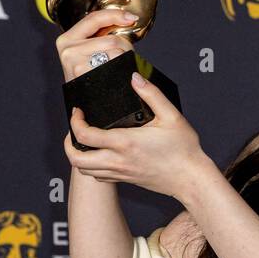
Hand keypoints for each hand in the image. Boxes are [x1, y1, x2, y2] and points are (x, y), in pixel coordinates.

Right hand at [55, 8, 137, 82]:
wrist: (86, 107)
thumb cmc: (89, 78)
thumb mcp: (85, 52)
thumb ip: (97, 34)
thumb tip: (125, 18)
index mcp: (66, 40)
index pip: (94, 19)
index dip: (115, 15)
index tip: (132, 18)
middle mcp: (68, 51)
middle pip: (111, 39)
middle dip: (125, 47)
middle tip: (124, 58)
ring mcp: (76, 64)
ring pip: (116, 52)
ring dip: (125, 59)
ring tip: (119, 68)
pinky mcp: (86, 76)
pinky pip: (116, 65)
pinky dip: (123, 69)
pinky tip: (119, 75)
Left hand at [63, 73, 207, 202]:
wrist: (191, 179)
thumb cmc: (184, 149)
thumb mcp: (172, 116)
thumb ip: (152, 94)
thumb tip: (135, 78)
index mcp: (125, 142)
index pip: (84, 135)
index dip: (75, 121)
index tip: (79, 111)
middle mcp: (118, 160)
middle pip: (76, 159)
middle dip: (67, 143)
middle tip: (75, 128)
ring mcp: (120, 173)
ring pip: (84, 170)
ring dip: (78, 155)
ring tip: (84, 140)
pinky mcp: (125, 180)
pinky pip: (97, 177)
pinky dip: (91, 166)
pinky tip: (99, 154)